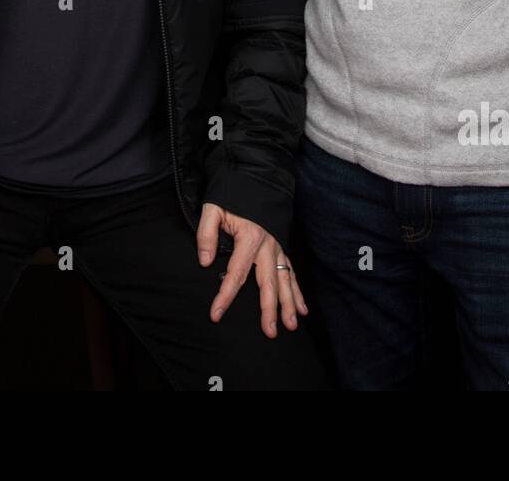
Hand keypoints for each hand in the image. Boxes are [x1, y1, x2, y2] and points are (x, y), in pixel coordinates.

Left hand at [196, 203, 307, 336]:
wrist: (255, 176)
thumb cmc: (232, 193)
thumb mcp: (213, 208)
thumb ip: (207, 234)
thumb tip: (206, 261)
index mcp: (249, 237)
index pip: (236, 273)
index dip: (225, 295)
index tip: (216, 314)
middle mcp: (267, 245)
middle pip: (269, 282)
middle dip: (269, 308)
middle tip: (270, 331)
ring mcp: (277, 247)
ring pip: (285, 279)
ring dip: (289, 303)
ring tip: (290, 325)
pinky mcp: (281, 247)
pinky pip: (292, 271)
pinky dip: (297, 290)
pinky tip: (302, 309)